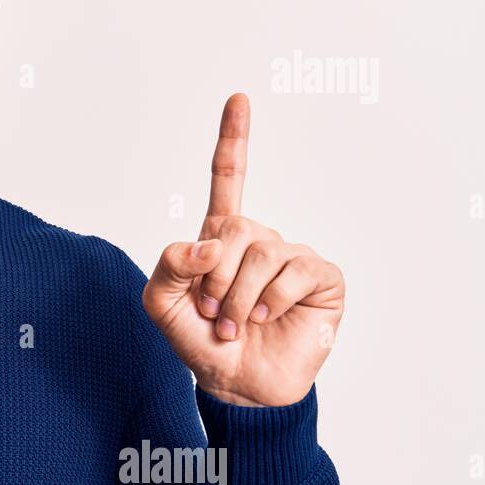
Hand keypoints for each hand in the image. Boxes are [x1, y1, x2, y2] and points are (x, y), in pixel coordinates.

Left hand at [141, 93, 344, 406]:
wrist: (238, 385)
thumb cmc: (201, 342)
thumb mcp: (162, 305)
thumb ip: (168, 267)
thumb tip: (209, 244)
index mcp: (221, 239)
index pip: (229, 180)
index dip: (233, 140)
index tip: (238, 99)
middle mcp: (259, 241)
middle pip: (234, 228)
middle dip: (213, 277)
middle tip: (211, 312)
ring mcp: (293, 258)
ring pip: (262, 253)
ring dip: (238, 297)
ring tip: (236, 324)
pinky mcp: (322, 278)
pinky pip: (295, 271)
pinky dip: (272, 299)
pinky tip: (267, 318)